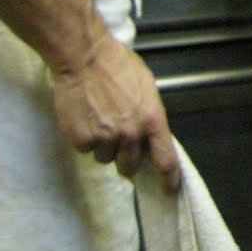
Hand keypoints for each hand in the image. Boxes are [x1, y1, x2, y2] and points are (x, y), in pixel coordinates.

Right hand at [50, 32, 181, 192]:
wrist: (85, 59)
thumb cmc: (118, 67)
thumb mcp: (147, 91)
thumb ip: (150, 118)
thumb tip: (152, 138)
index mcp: (153, 120)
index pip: (166, 159)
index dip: (169, 179)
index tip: (170, 191)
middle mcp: (131, 133)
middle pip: (131, 166)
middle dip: (127, 160)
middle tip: (120, 142)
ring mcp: (105, 138)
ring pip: (105, 159)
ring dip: (104, 146)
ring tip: (100, 119)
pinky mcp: (81, 139)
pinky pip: (86, 150)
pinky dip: (85, 139)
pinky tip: (86, 118)